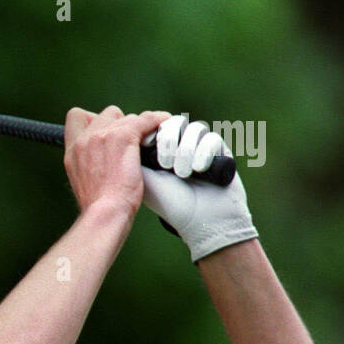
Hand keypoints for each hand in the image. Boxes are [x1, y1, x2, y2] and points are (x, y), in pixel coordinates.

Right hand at [63, 106, 170, 215]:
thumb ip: (91, 165)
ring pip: (128, 117)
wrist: (106, 212)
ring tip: (149, 141)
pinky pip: (146, 120)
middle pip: (107, 114)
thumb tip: (106, 162)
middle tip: (133, 142)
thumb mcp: (84, 183)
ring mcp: (103, 136)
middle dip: (122, 124)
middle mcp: (85, 139)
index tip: (107, 131)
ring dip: (140, 127)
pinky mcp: (123, 137)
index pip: (76, 117)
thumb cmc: (100, 207)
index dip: (94, 119)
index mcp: (72, 151)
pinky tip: (163, 125)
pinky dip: (157, 121)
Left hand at [142, 114, 258, 261]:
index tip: (144, 144)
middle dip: (168, 140)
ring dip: (185, 150)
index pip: (154, 124)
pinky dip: (203, 152)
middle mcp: (181, 144)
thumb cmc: (169, 202)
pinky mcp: (220, 151)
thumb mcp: (143, 178)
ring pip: (193, 129)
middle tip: (164, 164)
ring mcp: (201, 146)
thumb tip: (123, 132)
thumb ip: (133, 154)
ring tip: (182, 173)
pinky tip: (198, 169)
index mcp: (160, 148)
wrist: (200, 220)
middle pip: (173, 122)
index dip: (150, 129)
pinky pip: (212, 138)